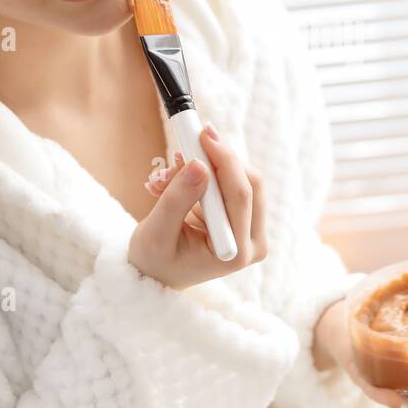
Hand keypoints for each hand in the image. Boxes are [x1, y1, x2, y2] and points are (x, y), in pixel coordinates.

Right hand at [128, 125, 267, 289]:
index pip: (239, 196)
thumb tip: (200, 164)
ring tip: (166, 177)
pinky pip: (231, 182)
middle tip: (185, 144)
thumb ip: (178, 199)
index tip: (202, 134)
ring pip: (241, 177)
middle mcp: (253, 242)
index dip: (223, 159)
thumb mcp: (157, 232)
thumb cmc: (155, 260)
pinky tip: (174, 181)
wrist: (156, 273)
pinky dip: (204, 174)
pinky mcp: (244, 217)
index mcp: (235, 252)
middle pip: (249, 182)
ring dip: (206, 166)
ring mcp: (251, 230)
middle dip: (215, 159)